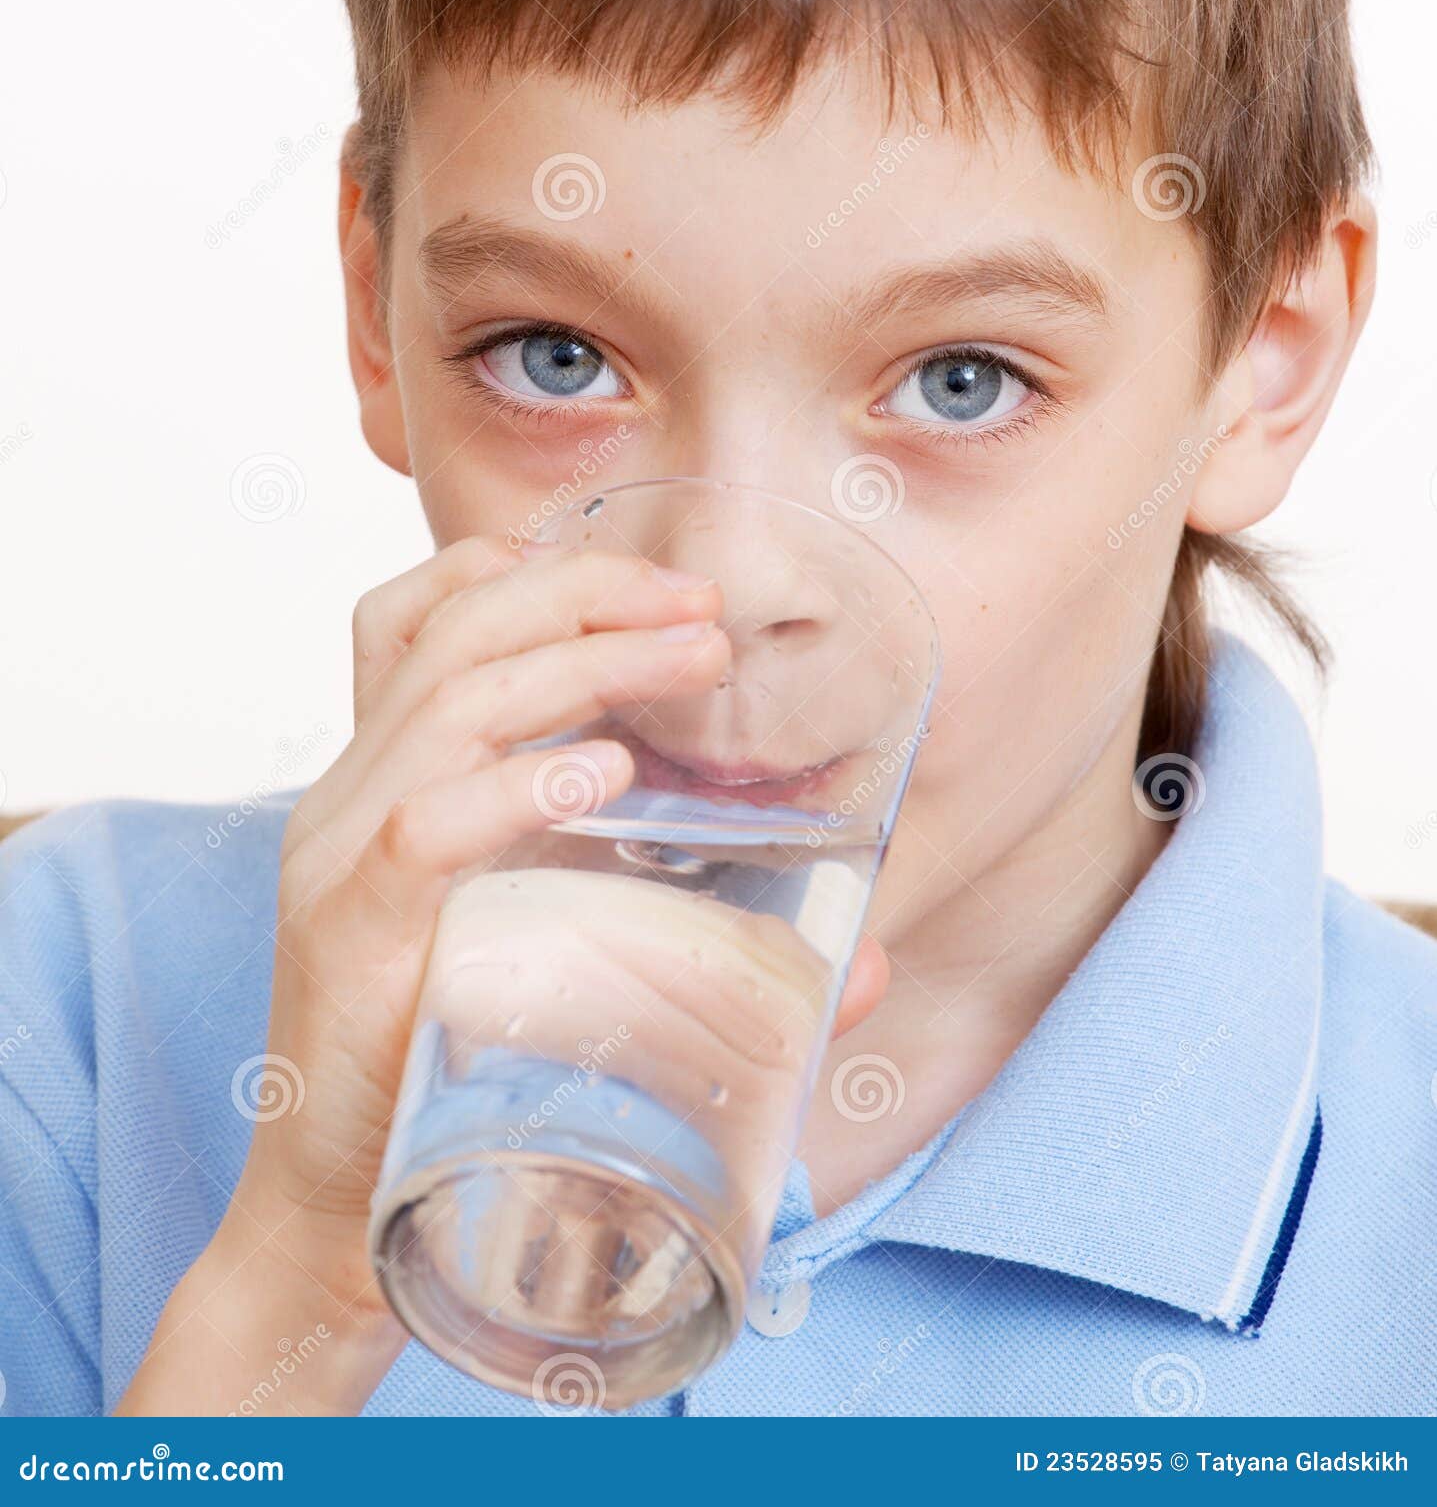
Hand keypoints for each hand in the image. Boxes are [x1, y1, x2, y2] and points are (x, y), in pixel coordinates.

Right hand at [121, 536, 887, 1412]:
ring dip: (581, 662)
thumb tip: (863, 965)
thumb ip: (687, 939)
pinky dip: (517, 784)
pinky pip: (421, 828)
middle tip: (701, 605)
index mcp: (386, 782)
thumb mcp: (559, 965)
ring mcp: (338, 860)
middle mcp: (351, 797)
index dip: (524, 569)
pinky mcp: (350, 938)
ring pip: (448, 705)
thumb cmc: (453, 1080)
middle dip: (584, 593)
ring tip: (690, 655)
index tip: (649, 580)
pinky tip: (603, 774)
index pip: (416, 619)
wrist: (338, 1215)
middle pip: (449, 634)